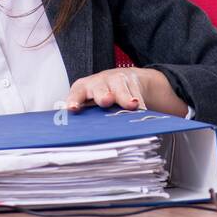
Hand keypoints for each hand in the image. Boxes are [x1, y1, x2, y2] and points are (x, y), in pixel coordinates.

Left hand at [65, 67, 187, 116]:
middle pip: (99, 89)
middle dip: (102, 95)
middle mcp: (98, 84)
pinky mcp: (131, 83)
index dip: (74, 101)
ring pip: (120, 90)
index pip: (76, 94)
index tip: (73, 109)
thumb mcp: (88, 103)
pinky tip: (143, 110)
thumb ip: (84, 117)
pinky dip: (140, 105)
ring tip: (132, 105)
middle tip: (106, 101)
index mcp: (82, 89)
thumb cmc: (99, 96)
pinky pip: (136, 94)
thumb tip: (78, 137)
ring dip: (125, 97)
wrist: (123, 79)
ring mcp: (116, 81)